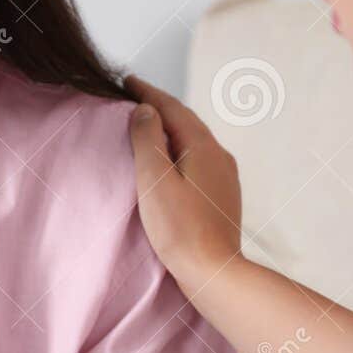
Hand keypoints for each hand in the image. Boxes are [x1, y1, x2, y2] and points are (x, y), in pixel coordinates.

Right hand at [125, 75, 243, 290]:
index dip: (148, 93)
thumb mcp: (154, 180)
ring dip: (170, 130)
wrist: (214, 272)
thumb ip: (148, 140)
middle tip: (134, 98)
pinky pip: (198, 161)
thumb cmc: (181, 230)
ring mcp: (225, 178)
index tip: (127, 80)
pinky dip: (179, 151)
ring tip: (147, 126)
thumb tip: (146, 110)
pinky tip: (169, 162)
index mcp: (203, 148)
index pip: (172, 109)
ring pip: (193, 142)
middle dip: (160, 108)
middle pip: (186, 122)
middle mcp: (220, 157)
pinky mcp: (222, 197)